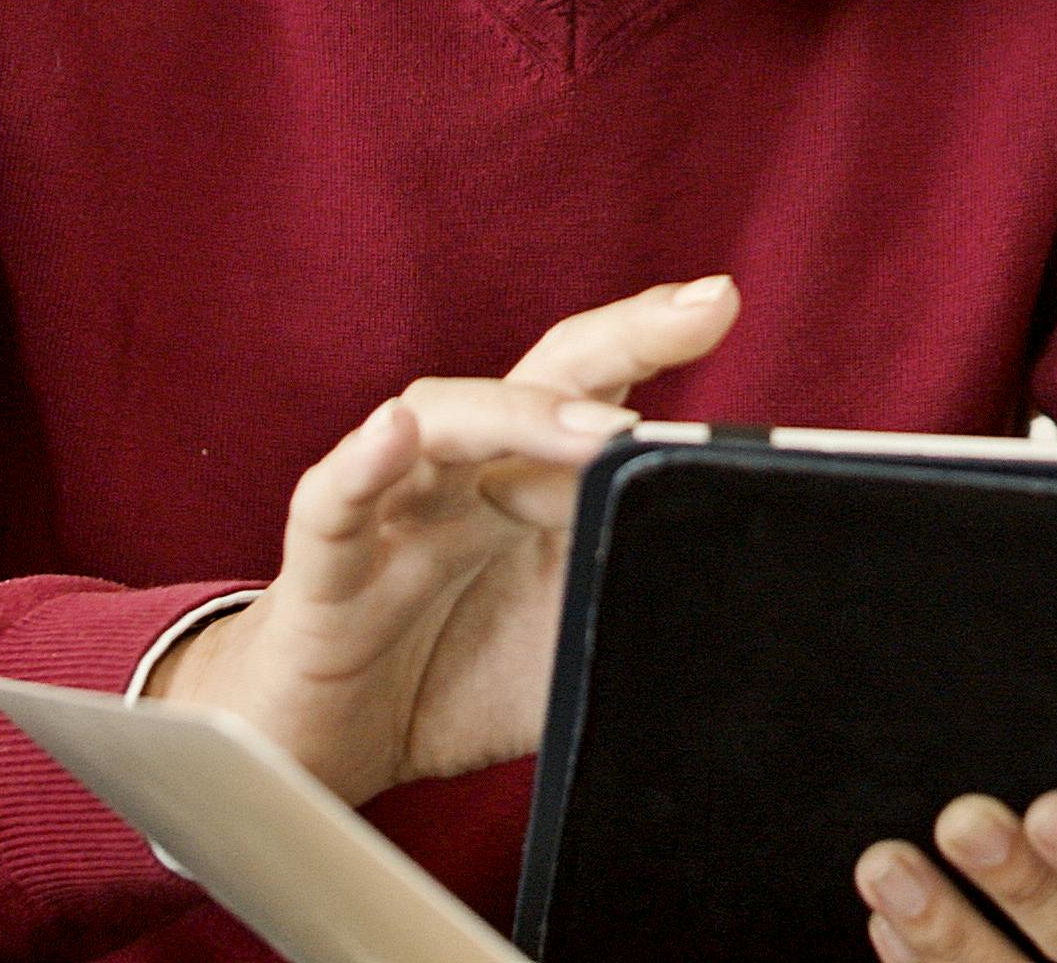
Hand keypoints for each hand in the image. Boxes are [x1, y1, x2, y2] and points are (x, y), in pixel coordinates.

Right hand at [145, 274, 740, 803]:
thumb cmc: (446, 683)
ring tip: (600, 427)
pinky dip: (358, 469)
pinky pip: (331, 509)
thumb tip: (740, 609)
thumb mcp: (568, 651)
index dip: (651, 340)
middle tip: (704, 310)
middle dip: (622, 337)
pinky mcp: (320, 578)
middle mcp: (465, 476)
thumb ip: (637, 611)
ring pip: (442, 422)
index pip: (593, 389)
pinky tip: (389, 435)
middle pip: (539, 377)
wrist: (315, 757)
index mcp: (529, 484)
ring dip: (521, 415)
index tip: (721, 299)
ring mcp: (391, 514)